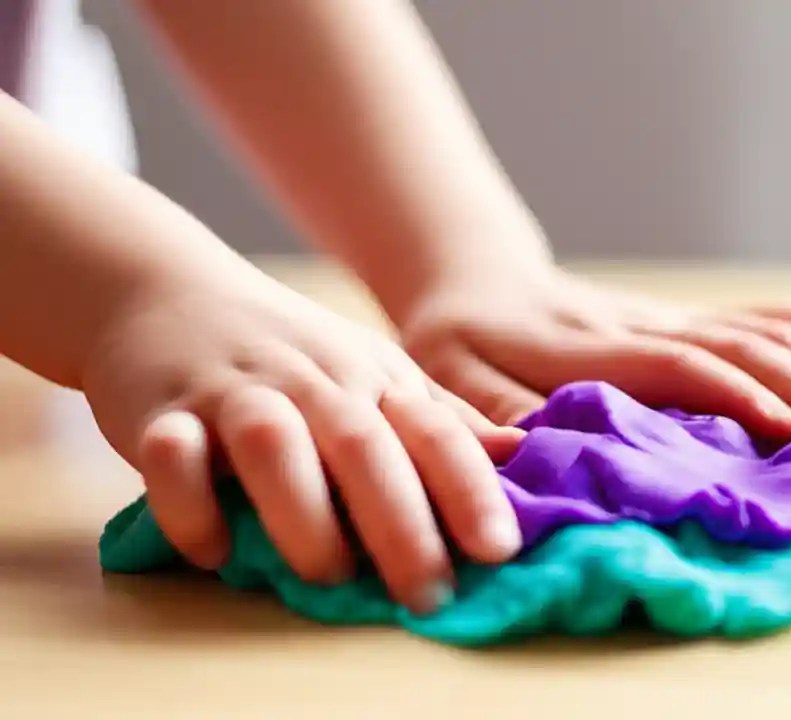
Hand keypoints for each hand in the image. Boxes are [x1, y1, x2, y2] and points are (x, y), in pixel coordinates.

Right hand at [81, 267, 522, 612]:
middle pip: (363, 447)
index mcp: (371, 378)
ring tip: (328, 576)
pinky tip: (215, 551)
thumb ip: (442, 420)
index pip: (433, 432)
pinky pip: (172, 457)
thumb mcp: (374, 372)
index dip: (469, 489)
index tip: (500, 549)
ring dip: (302, 515)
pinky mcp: (159, 412)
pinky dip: (190, 505)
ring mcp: (234, 393)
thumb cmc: (290, 353)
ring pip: (273, 445)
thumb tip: (522, 454)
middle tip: (428, 593)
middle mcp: (310, 383)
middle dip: (401, 524)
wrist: (167, 292)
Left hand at [398, 264, 790, 443]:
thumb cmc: (461, 341)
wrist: (477, 278)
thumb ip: (492, 412)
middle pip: (741, 343)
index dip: (738, 395)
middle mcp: (641, 325)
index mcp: (585, 346)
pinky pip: (768, 317)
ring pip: (766, 326)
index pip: (676, 363)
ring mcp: (670, 316)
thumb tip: (540, 453)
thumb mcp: (454, 377)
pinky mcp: (687, 318)